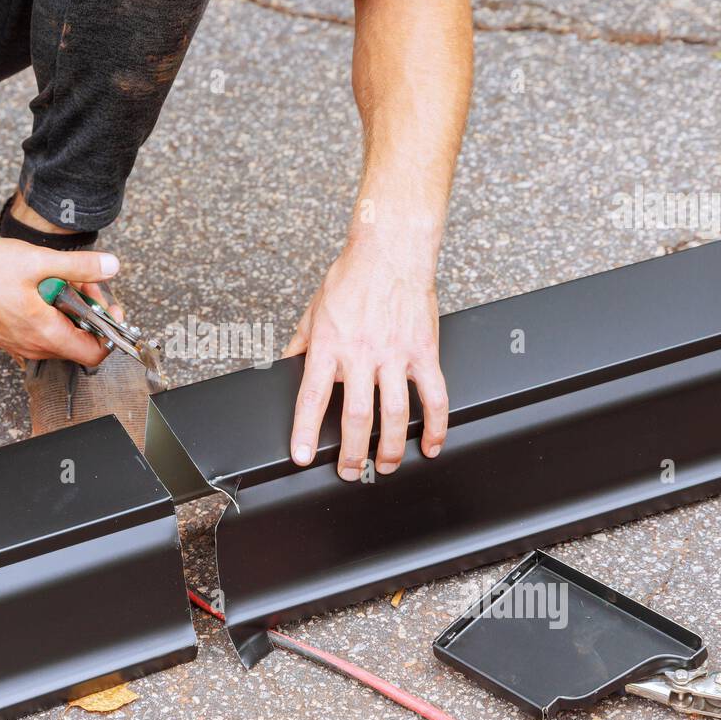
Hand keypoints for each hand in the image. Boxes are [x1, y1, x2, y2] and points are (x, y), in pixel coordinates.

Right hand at [0, 237, 120, 366]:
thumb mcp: (37, 261)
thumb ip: (78, 267)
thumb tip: (110, 267)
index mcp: (46, 333)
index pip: (95, 352)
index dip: (110, 330)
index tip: (109, 306)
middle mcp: (35, 346)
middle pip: (80, 339)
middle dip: (88, 308)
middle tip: (80, 279)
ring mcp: (22, 344)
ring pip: (61, 333)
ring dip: (68, 307)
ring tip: (56, 278)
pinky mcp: (12, 337)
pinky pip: (42, 330)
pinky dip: (50, 311)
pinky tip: (39, 287)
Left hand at [285, 239, 448, 479]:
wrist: (391, 249)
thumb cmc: (352, 276)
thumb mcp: (314, 310)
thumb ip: (300, 344)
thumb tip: (285, 367)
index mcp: (329, 345)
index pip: (312, 397)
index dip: (305, 432)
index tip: (303, 457)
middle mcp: (361, 353)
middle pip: (355, 416)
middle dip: (351, 452)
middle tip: (349, 470)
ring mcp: (395, 354)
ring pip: (394, 414)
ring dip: (390, 448)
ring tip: (385, 465)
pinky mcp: (424, 351)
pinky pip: (434, 396)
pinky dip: (436, 426)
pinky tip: (432, 444)